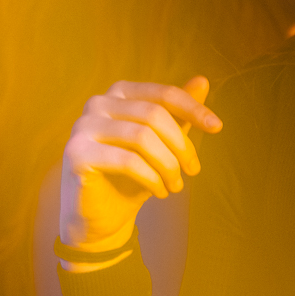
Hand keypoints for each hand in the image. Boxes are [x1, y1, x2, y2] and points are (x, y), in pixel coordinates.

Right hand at [58, 76, 220, 252]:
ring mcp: (83, 126)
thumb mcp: (161, 142)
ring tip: (176, 185)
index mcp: (119, 93)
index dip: (193, 109)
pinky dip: (151, 178)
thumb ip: (177, 113)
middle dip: (181, 145)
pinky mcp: (77, 153)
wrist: (100, 214)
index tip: (217, 127)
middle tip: (193, 170)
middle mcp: (98, 103)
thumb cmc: (131, 175)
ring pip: (142, 137)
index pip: (163, 94)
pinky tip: (160, 191)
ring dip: (168, 165)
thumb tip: (202, 81)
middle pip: (154, 115)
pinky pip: (127, 161)